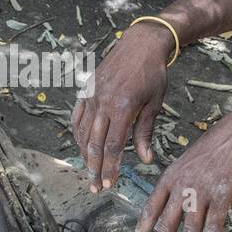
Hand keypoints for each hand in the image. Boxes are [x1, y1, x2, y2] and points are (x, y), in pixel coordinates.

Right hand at [71, 21, 172, 190]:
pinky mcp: (87, 90)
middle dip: (94, 168)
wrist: (141, 44)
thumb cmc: (153, 74)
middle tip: (95, 187)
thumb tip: (146, 160)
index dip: (110, 167)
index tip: (109, 184)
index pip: (112, 146)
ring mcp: (92, 96)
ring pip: (83, 132)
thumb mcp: (154, 104)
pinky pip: (77, 116)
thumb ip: (145, 132)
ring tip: (89, 171)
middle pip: (94, 144)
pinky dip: (77, 134)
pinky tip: (81, 146)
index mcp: (122, 107)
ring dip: (85, 155)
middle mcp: (103, 103)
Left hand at [134, 110, 231, 231]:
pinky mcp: (222, 196)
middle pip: (166, 224)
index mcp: (170, 177)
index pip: (151, 208)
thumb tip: (173, 203)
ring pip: (190, 230)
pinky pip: (214, 227)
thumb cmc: (215, 147)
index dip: (144, 229)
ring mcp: (201, 192)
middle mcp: (181, 186)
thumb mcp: (187, 162)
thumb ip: (178, 182)